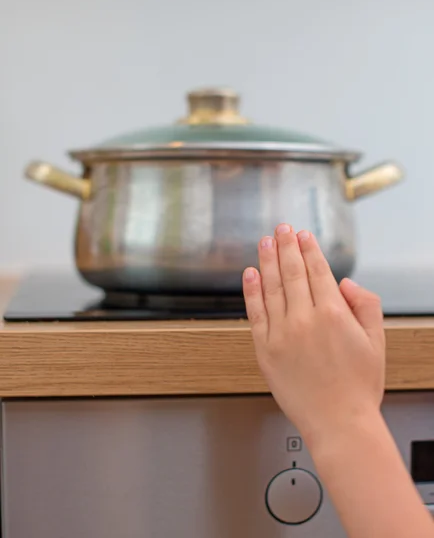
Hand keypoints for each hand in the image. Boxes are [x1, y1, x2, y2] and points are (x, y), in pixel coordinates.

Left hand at [242, 224, 384, 446]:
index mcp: (334, 314)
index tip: (303, 234)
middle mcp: (305, 319)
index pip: (317, 271)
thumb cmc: (359, 386)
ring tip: (265, 241)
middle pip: (293, 272)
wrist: (338, 423)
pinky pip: (255, 313)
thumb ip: (365, 305)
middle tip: (282, 228)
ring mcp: (282, 334)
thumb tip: (345, 283)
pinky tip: (251, 273)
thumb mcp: (377, 341)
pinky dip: (252, 291)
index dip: (309, 249)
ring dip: (268, 261)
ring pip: (272, 287)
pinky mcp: (265, 349)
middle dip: (286, 246)